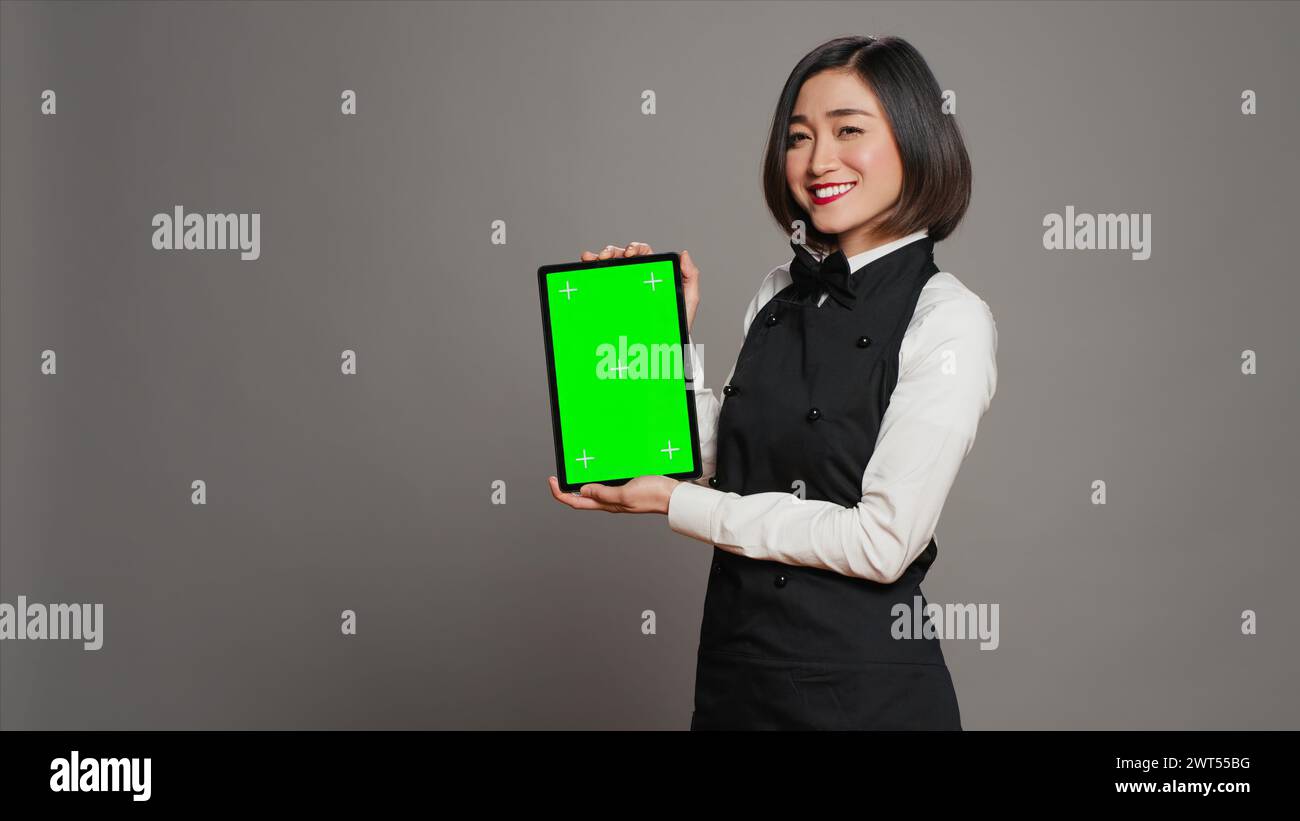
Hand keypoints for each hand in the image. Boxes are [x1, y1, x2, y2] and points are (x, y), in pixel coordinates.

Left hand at [548, 474, 680, 514]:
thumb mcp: (625, 493)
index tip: (551, 480)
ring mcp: (618, 494)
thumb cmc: (652, 495)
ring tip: (573, 472)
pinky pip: (605, 484)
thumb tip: (583, 490)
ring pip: (592, 490)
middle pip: (581, 498)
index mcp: (607, 504)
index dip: (560, 493)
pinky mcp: (626, 487)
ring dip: (580, 483)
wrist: (672, 495)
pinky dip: (596, 477)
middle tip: (557, 476)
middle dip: (566, 488)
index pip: (576, 502)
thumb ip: (603, 493)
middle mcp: (609, 501)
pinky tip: (597, 470)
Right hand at [580, 242, 700, 332]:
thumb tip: (683, 254)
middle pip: (622, 256)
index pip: (642, 253)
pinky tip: (586, 267)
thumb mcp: (688, 300)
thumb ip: (690, 276)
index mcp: (652, 273)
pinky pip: (600, 282)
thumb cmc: (675, 323)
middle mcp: (636, 278)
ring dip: (599, 257)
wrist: (660, 347)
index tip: (630, 253)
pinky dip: (590, 271)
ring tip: (591, 259)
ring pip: (609, 266)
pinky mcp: (612, 299)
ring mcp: (622, 288)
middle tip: (606, 256)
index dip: (635, 247)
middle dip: (612, 250)